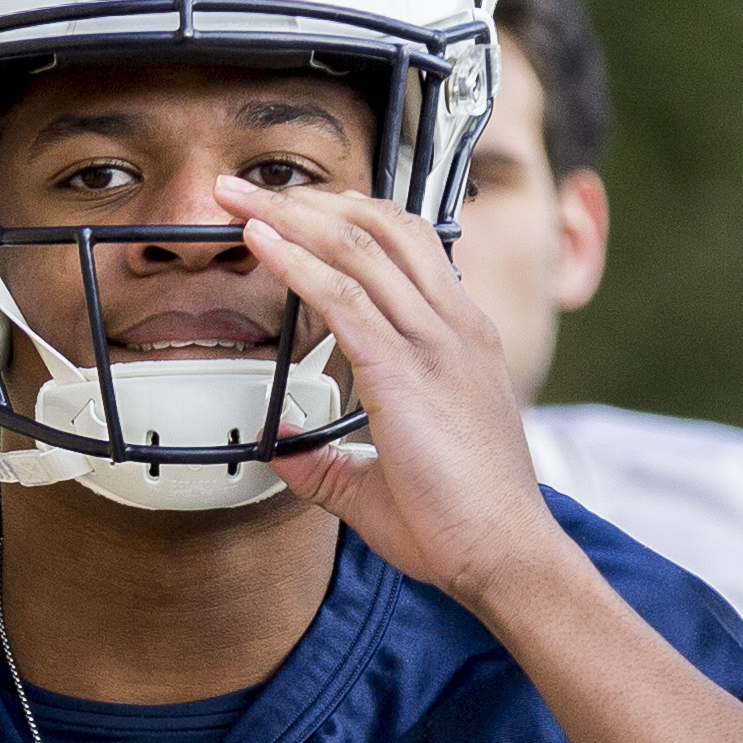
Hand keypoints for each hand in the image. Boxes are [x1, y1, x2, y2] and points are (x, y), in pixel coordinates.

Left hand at [213, 175, 566, 608]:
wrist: (504, 555)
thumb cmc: (459, 521)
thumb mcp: (379, 480)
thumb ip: (326, 460)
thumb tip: (280, 449)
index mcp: (459, 338)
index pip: (408, 245)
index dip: (348, 216)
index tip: (295, 210)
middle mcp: (453, 326)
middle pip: (381, 227)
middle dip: (309, 199)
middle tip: (248, 187)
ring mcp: (435, 344)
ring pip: (359, 248)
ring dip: (291, 215)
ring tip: (238, 197)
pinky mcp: (407, 372)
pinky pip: (343, 297)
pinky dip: (295, 261)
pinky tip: (259, 242)